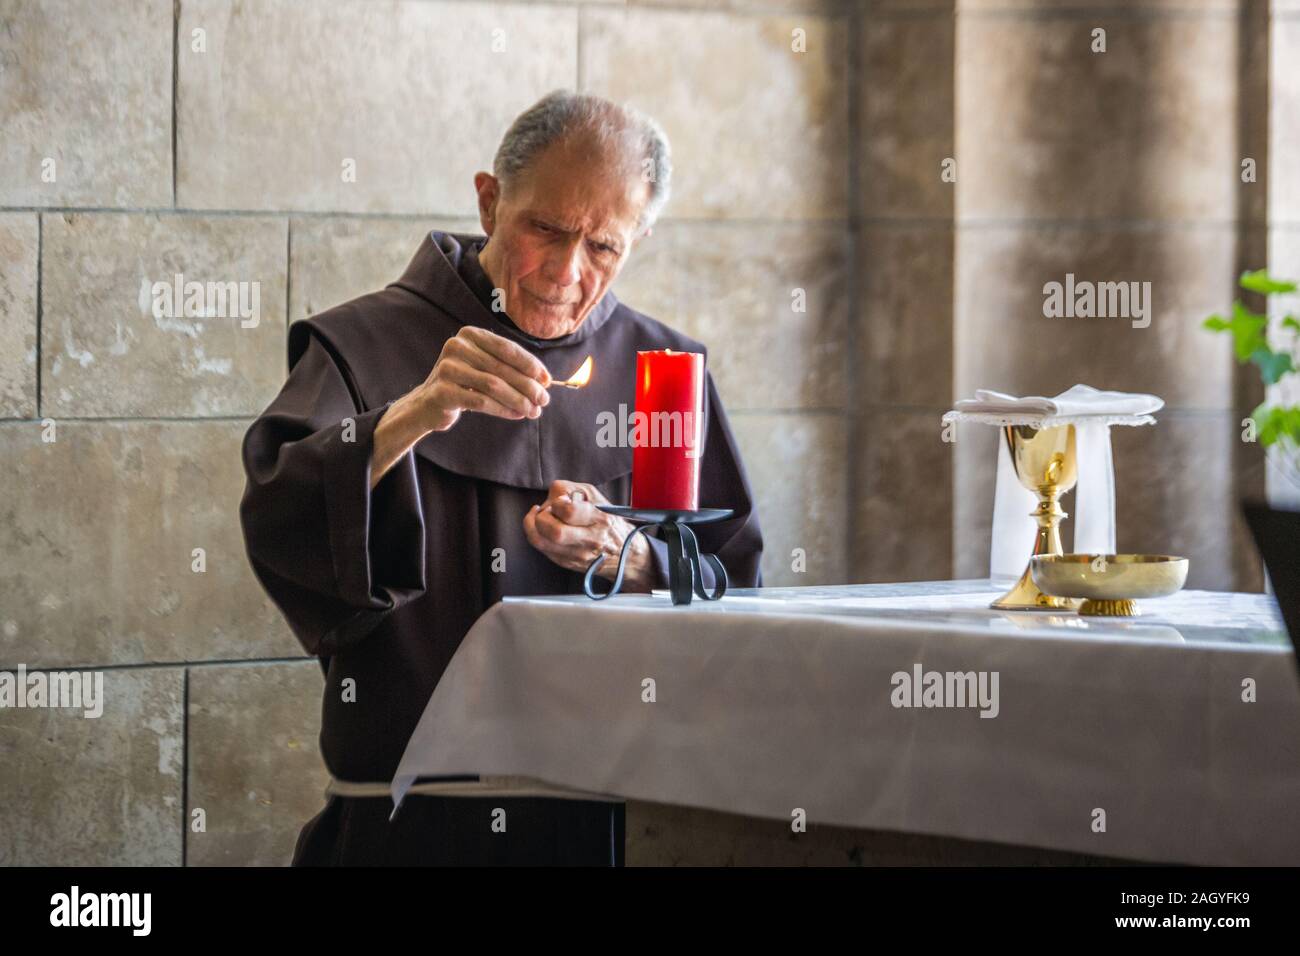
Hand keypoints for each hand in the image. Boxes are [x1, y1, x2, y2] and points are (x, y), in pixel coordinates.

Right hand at [369, 327, 551, 488]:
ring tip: (534, 411)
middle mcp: (456, 346)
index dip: (531, 365)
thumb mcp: (485, 368)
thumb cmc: (465, 384)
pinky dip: (503, 409)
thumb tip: (545, 381)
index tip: (547, 380)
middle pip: (502, 368)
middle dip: (528, 386)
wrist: (429, 404)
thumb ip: (510, 368)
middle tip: (545, 400)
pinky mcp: (443, 391)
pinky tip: (517, 415)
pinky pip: (481, 402)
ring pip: (494, 385)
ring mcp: (447, 368)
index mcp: (470, 334)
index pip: (507, 349)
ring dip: (519, 400)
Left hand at [522, 480, 654, 590]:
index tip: (560, 501)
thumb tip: (552, 496)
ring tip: (540, 518)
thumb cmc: (609, 521)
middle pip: (554, 531)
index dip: (557, 503)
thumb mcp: (598, 497)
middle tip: (546, 511)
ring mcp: (577, 555)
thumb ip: (573, 489)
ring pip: (541, 542)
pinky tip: (544, 528)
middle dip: (542, 517)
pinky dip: (537, 535)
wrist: (625, 554)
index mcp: (601, 520)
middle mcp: (590, 540)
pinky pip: (542, 550)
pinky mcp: (567, 563)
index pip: (569, 511)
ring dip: (533, 526)